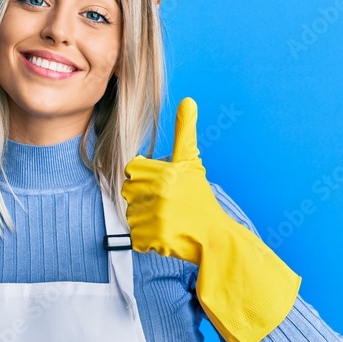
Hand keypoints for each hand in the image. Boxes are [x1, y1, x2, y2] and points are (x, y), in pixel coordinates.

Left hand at [121, 96, 301, 341]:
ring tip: (167, 223)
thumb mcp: (192, 163)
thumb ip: (185, 132)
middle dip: (142, 201)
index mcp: (165, 173)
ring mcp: (155, 217)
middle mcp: (159, 193)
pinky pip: (135, 237)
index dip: (143, 179)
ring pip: (130, 216)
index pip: (132, 170)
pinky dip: (146, 240)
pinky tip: (165, 237)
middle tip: (165, 208)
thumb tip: (188, 100)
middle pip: (128, 194)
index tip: (160, 188)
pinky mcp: (153, 239)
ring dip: (144, 222)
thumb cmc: (200, 201)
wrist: (214, 240)